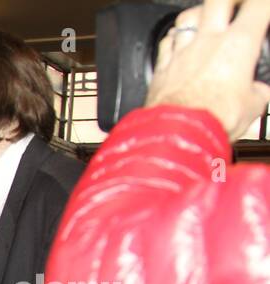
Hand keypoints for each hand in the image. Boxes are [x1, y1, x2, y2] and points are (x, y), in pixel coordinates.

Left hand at [148, 0, 269, 140]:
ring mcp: (182, 52)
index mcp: (238, 44)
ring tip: (206, 17)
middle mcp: (208, 42)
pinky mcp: (162, 67)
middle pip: (219, 0)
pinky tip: (177, 41)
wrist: (178, 133)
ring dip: (199, 13)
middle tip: (237, 3)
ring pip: (188, 17)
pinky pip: (166, 42)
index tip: (264, 8)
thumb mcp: (251, 107)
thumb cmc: (214, 118)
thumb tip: (259, 94)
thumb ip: (257, 94)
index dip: (264, 4)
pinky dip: (174, 38)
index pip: (259, 7)